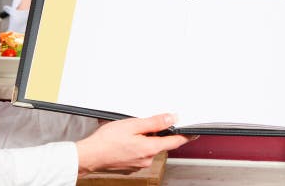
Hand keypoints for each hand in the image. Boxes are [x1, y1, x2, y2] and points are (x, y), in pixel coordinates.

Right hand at [75, 114, 192, 174]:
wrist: (90, 155)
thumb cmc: (107, 141)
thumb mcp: (132, 124)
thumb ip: (154, 122)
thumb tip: (172, 118)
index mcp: (150, 148)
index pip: (175, 142)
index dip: (186, 135)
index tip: (194, 132)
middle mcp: (147, 159)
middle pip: (160, 143)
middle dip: (155, 133)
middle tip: (141, 124)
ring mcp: (139, 164)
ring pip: (149, 148)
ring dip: (144, 139)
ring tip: (127, 132)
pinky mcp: (131, 165)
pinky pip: (140, 153)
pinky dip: (136, 145)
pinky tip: (124, 140)